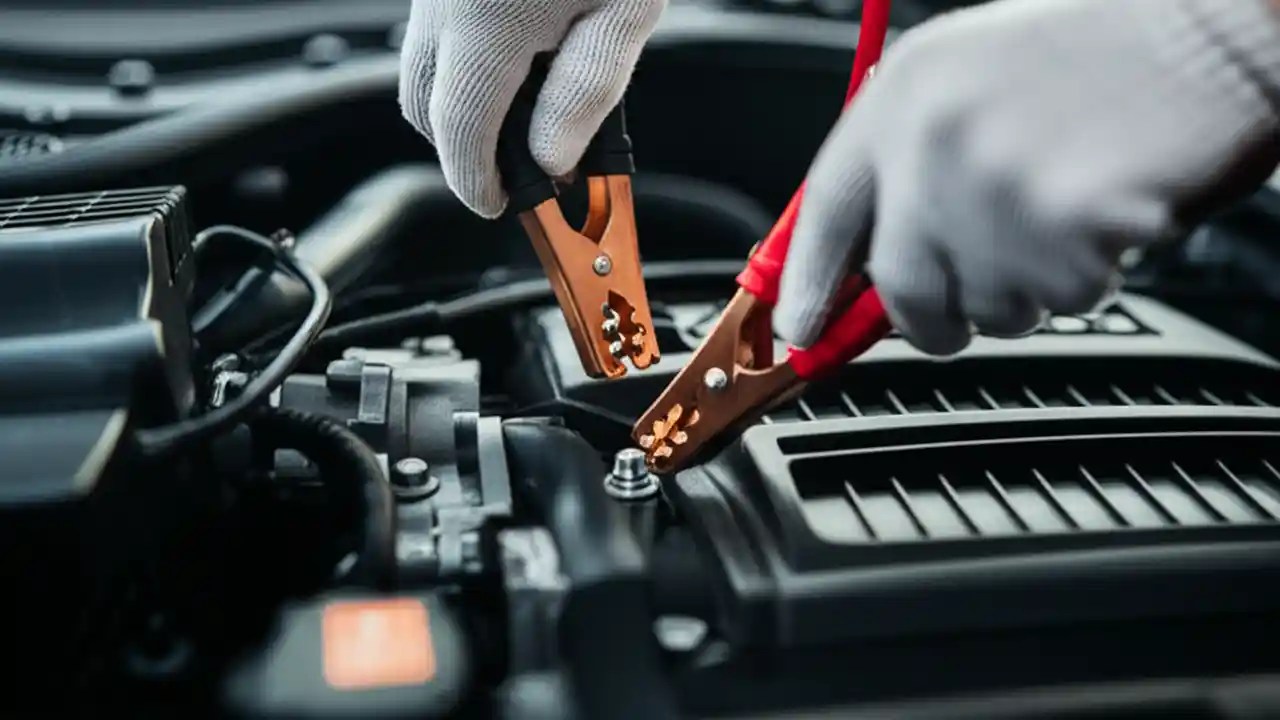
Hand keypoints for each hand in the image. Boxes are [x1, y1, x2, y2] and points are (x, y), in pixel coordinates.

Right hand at [399, 0, 664, 217]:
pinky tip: (520, 54)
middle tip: (517, 171)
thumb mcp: (626, 8)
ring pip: (424, 63)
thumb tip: (552, 161)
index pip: (461, 131)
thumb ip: (589, 90)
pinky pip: (436, 26)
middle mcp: (443, 0)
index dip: (476, 183)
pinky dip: (462, 56)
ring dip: (461, 100)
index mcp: (486, 23)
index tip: (497, 206)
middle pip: (424, 104)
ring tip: (528, 113)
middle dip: (463, 149)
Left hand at [774, 0, 1279, 355]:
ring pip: (985, 305)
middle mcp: (936, 140)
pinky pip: (1057, 301)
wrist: (1215, 24)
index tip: (799, 330)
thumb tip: (867, 261)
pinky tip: (1103, 221)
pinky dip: (1083, 280)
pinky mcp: (1064, 224)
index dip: (806, 285)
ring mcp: (997, 184)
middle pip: (901, 287)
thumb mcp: (969, 82)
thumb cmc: (1102, 50)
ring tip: (1062, 221)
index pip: (825, 214)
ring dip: (1022, 290)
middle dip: (931, 318)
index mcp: (903, 97)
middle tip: (961, 310)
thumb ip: (910, 167)